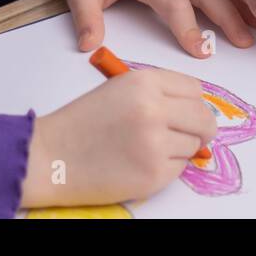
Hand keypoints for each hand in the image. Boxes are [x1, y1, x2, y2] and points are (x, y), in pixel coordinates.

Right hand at [20, 67, 216, 207]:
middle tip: (190, 135)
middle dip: (201, 128)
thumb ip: (158, 93)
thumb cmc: (83, 123)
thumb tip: (196, 109)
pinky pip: (180, 169)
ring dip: (179, 149)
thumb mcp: (119, 90)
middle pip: (205, 118)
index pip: (195, 90)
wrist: (51, 157)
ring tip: (147, 148)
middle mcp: (154, 109)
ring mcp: (155, 143)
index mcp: (144, 82)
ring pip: (194, 145)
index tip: (187, 112)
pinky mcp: (154, 174)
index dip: (192, 103)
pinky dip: (166, 168)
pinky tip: (140, 163)